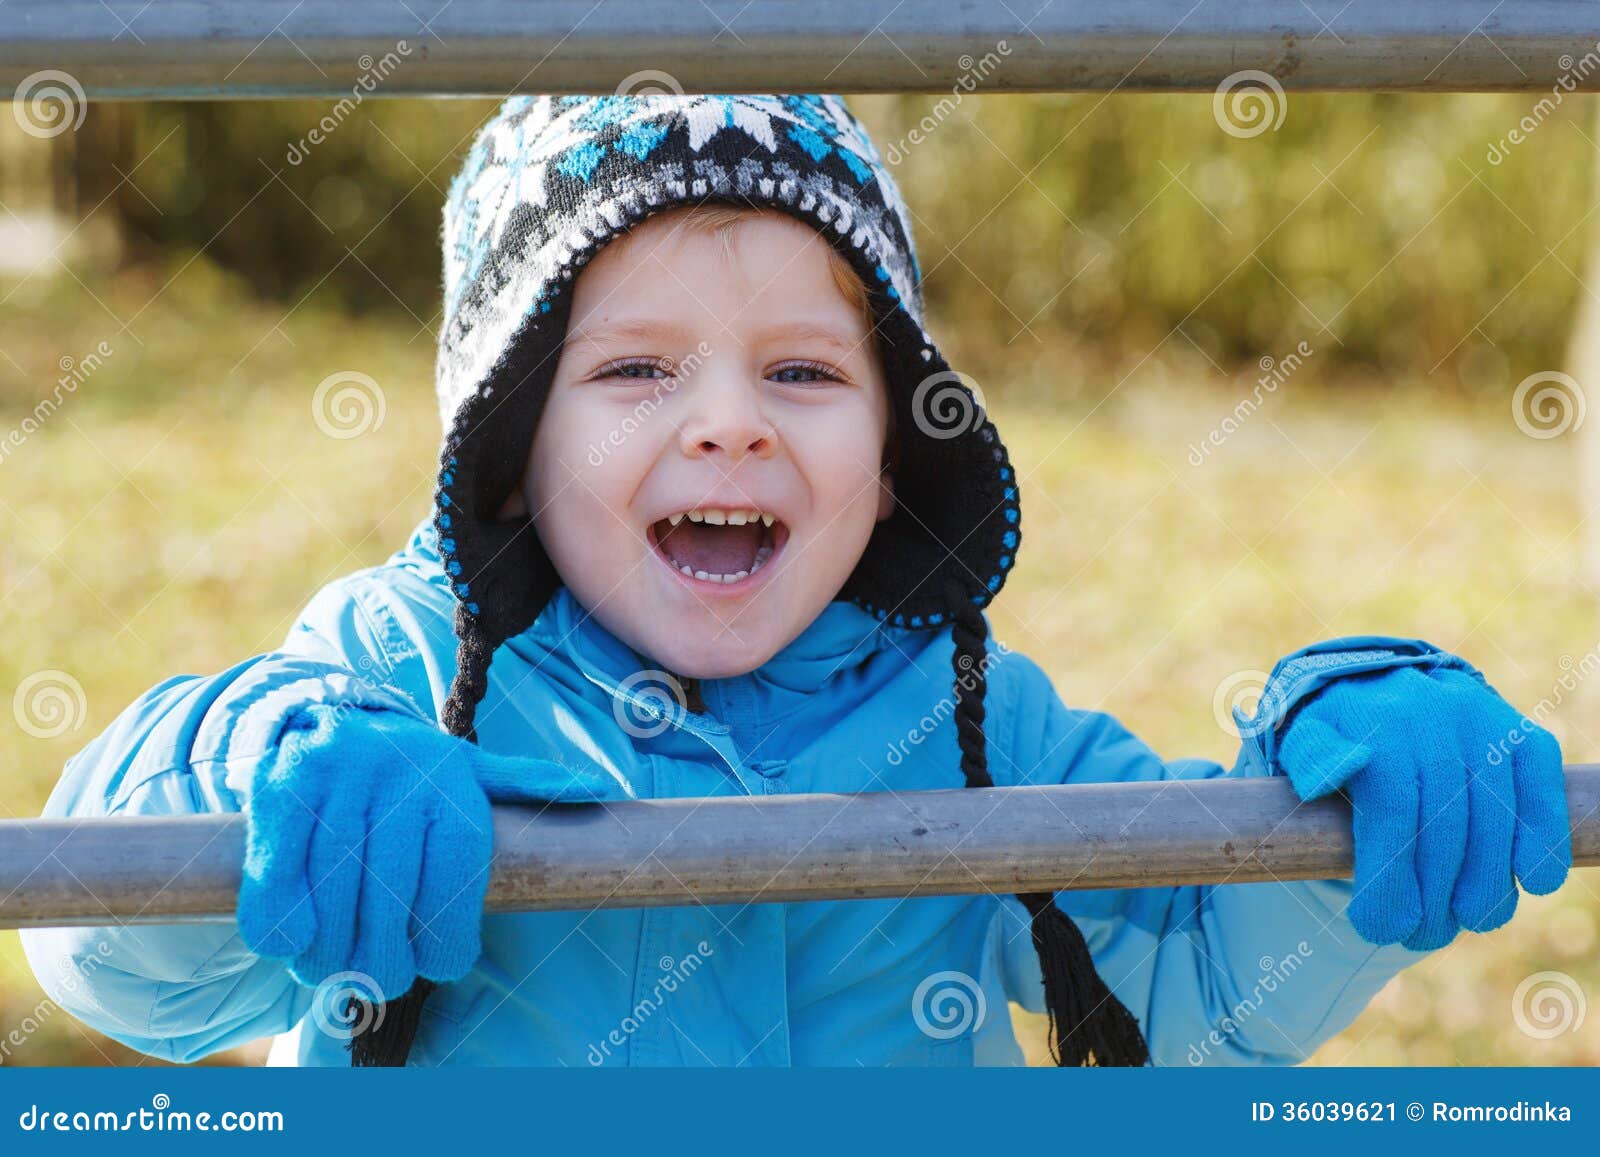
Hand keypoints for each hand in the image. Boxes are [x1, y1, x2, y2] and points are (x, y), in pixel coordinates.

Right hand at [237, 703, 631, 997]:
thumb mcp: (469, 770)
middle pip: (393, 888)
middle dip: (385, 952)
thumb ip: (524, 784)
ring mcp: (335, 776)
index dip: (450, 931)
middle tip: (382, 981)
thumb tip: (597, 789)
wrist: (326, 716)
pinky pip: (278, 870)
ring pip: (332, 886)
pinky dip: (280, 918)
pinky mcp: (278, 788)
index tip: (443, 965)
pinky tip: (292, 944)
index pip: (455, 871)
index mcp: (449, 776)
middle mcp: (396, 769)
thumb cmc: (410, 769)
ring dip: (330, 947)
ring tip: (333, 971)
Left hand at [1274, 663, 1569, 949]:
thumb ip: (1309, 761)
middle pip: (1446, 819)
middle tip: (1423, 936)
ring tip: (1470, 921)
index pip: (1392, 808)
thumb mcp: (1306, 742)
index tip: (1381, 928)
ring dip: (1489, 881)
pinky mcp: (1525, 735)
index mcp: (1376, 719)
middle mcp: (1435, 713)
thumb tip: (1320, 781)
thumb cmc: (1341, 736)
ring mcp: (1486, 721)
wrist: (1386, 691)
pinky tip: (1531, 882)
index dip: (1389, 876)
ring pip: (1496, 815)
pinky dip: (1542, 842)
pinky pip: (1542, 793)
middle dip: (1436, 892)